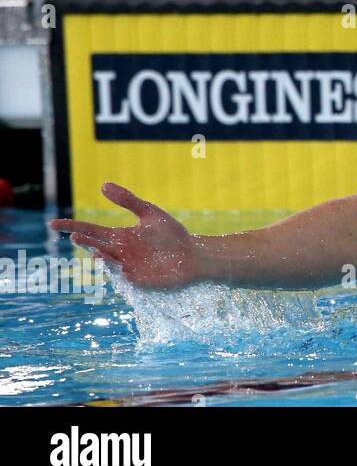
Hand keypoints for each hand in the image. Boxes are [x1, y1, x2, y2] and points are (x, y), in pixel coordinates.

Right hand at [48, 182, 199, 288]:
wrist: (193, 253)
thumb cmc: (172, 235)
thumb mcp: (150, 213)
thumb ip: (128, 200)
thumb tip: (103, 185)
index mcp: (120, 237)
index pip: (91, 231)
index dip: (72, 227)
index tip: (53, 224)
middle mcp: (120, 253)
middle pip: (97, 247)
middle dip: (87, 243)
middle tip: (77, 237)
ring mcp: (129, 267)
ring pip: (110, 264)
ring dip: (104, 258)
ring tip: (98, 250)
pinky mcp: (142, 280)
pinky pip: (130, 278)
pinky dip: (126, 273)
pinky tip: (125, 268)